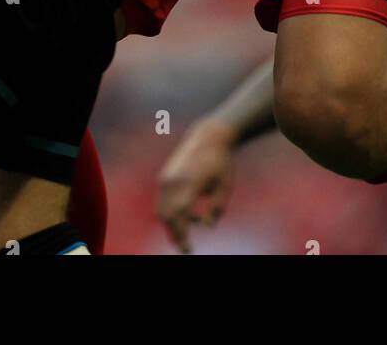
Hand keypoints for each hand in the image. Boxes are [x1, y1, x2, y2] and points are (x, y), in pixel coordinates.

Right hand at [156, 118, 236, 253]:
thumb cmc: (221, 163)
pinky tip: (188, 215)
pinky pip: (162, 201)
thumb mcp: (225, 187)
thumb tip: (207, 226)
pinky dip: (169, 213)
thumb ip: (216, 208)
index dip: (182, 235)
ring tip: (187, 232)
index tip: (188, 249)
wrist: (209, 136)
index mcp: (190, 183)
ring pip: (161, 210)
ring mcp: (166, 178)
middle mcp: (174, 181)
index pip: (181, 215)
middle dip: (174, 235)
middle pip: (167, 216)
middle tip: (186, 248)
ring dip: (171, 225)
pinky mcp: (164, 176)